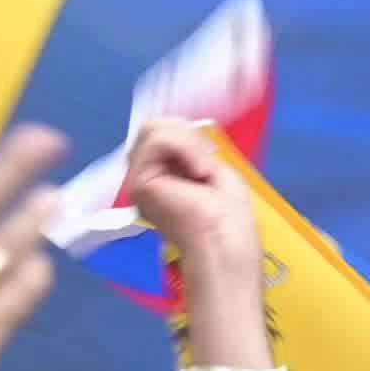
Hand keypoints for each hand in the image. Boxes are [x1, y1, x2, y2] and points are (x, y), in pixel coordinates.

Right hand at [122, 118, 264, 316]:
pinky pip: (158, 140)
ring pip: (153, 129)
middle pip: (152, 127)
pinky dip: (185, 147)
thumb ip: (192, 148)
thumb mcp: (215, 170)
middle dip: (186, 135)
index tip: (209, 155)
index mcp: (163, 177)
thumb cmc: (230, 218)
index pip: (161, 133)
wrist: (226, 244)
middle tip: (207, 164)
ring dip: (189, 143)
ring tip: (204, 171)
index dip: (186, 133)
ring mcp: (139, 181)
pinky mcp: (139, 183)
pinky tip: (199, 172)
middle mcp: (146, 178)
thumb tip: (177, 127)